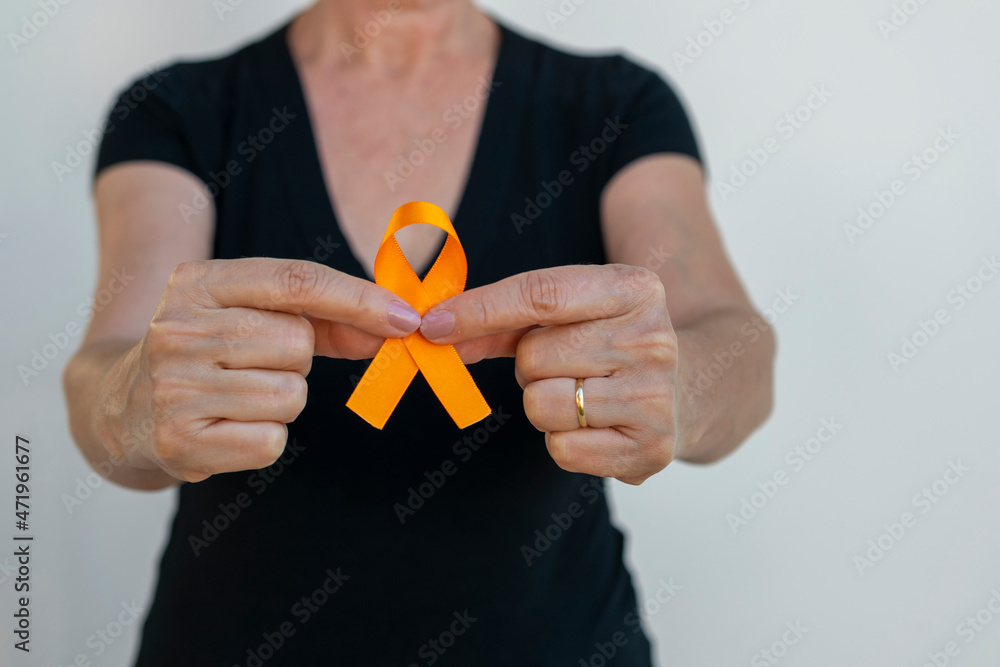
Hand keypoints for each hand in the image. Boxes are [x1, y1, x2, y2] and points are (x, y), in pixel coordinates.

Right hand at [103, 258, 423, 482]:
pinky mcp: (179, 438)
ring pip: (290, 395)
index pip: (295, 281)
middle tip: (257, 366)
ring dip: (282, 401)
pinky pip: (271, 441)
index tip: (405, 318)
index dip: (358, 299)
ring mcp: (174, 385)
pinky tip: (230, 427)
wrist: (122, 409)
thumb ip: (327, 318)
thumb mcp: (252, 316)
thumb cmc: (208, 354)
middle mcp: (179, 328)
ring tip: (240, 397)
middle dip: (296, 361)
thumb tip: (395, 327)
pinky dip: (265, 438)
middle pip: (298, 343)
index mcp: (197, 282)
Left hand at [420, 264, 678, 484]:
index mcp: (634, 288)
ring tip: (581, 395)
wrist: (693, 387)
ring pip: (542, 405)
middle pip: (534, 358)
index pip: (540, 295)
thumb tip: (436, 332)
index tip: (432, 325)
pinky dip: (564, 441)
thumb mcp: (571, 313)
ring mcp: (656, 396)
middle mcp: (653, 338)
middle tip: (564, 366)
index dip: (479, 311)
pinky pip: (561, 450)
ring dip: (544, 404)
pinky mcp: (652, 448)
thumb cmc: (611, 343)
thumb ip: (503, 319)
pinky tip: (595, 425)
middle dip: (530, 366)